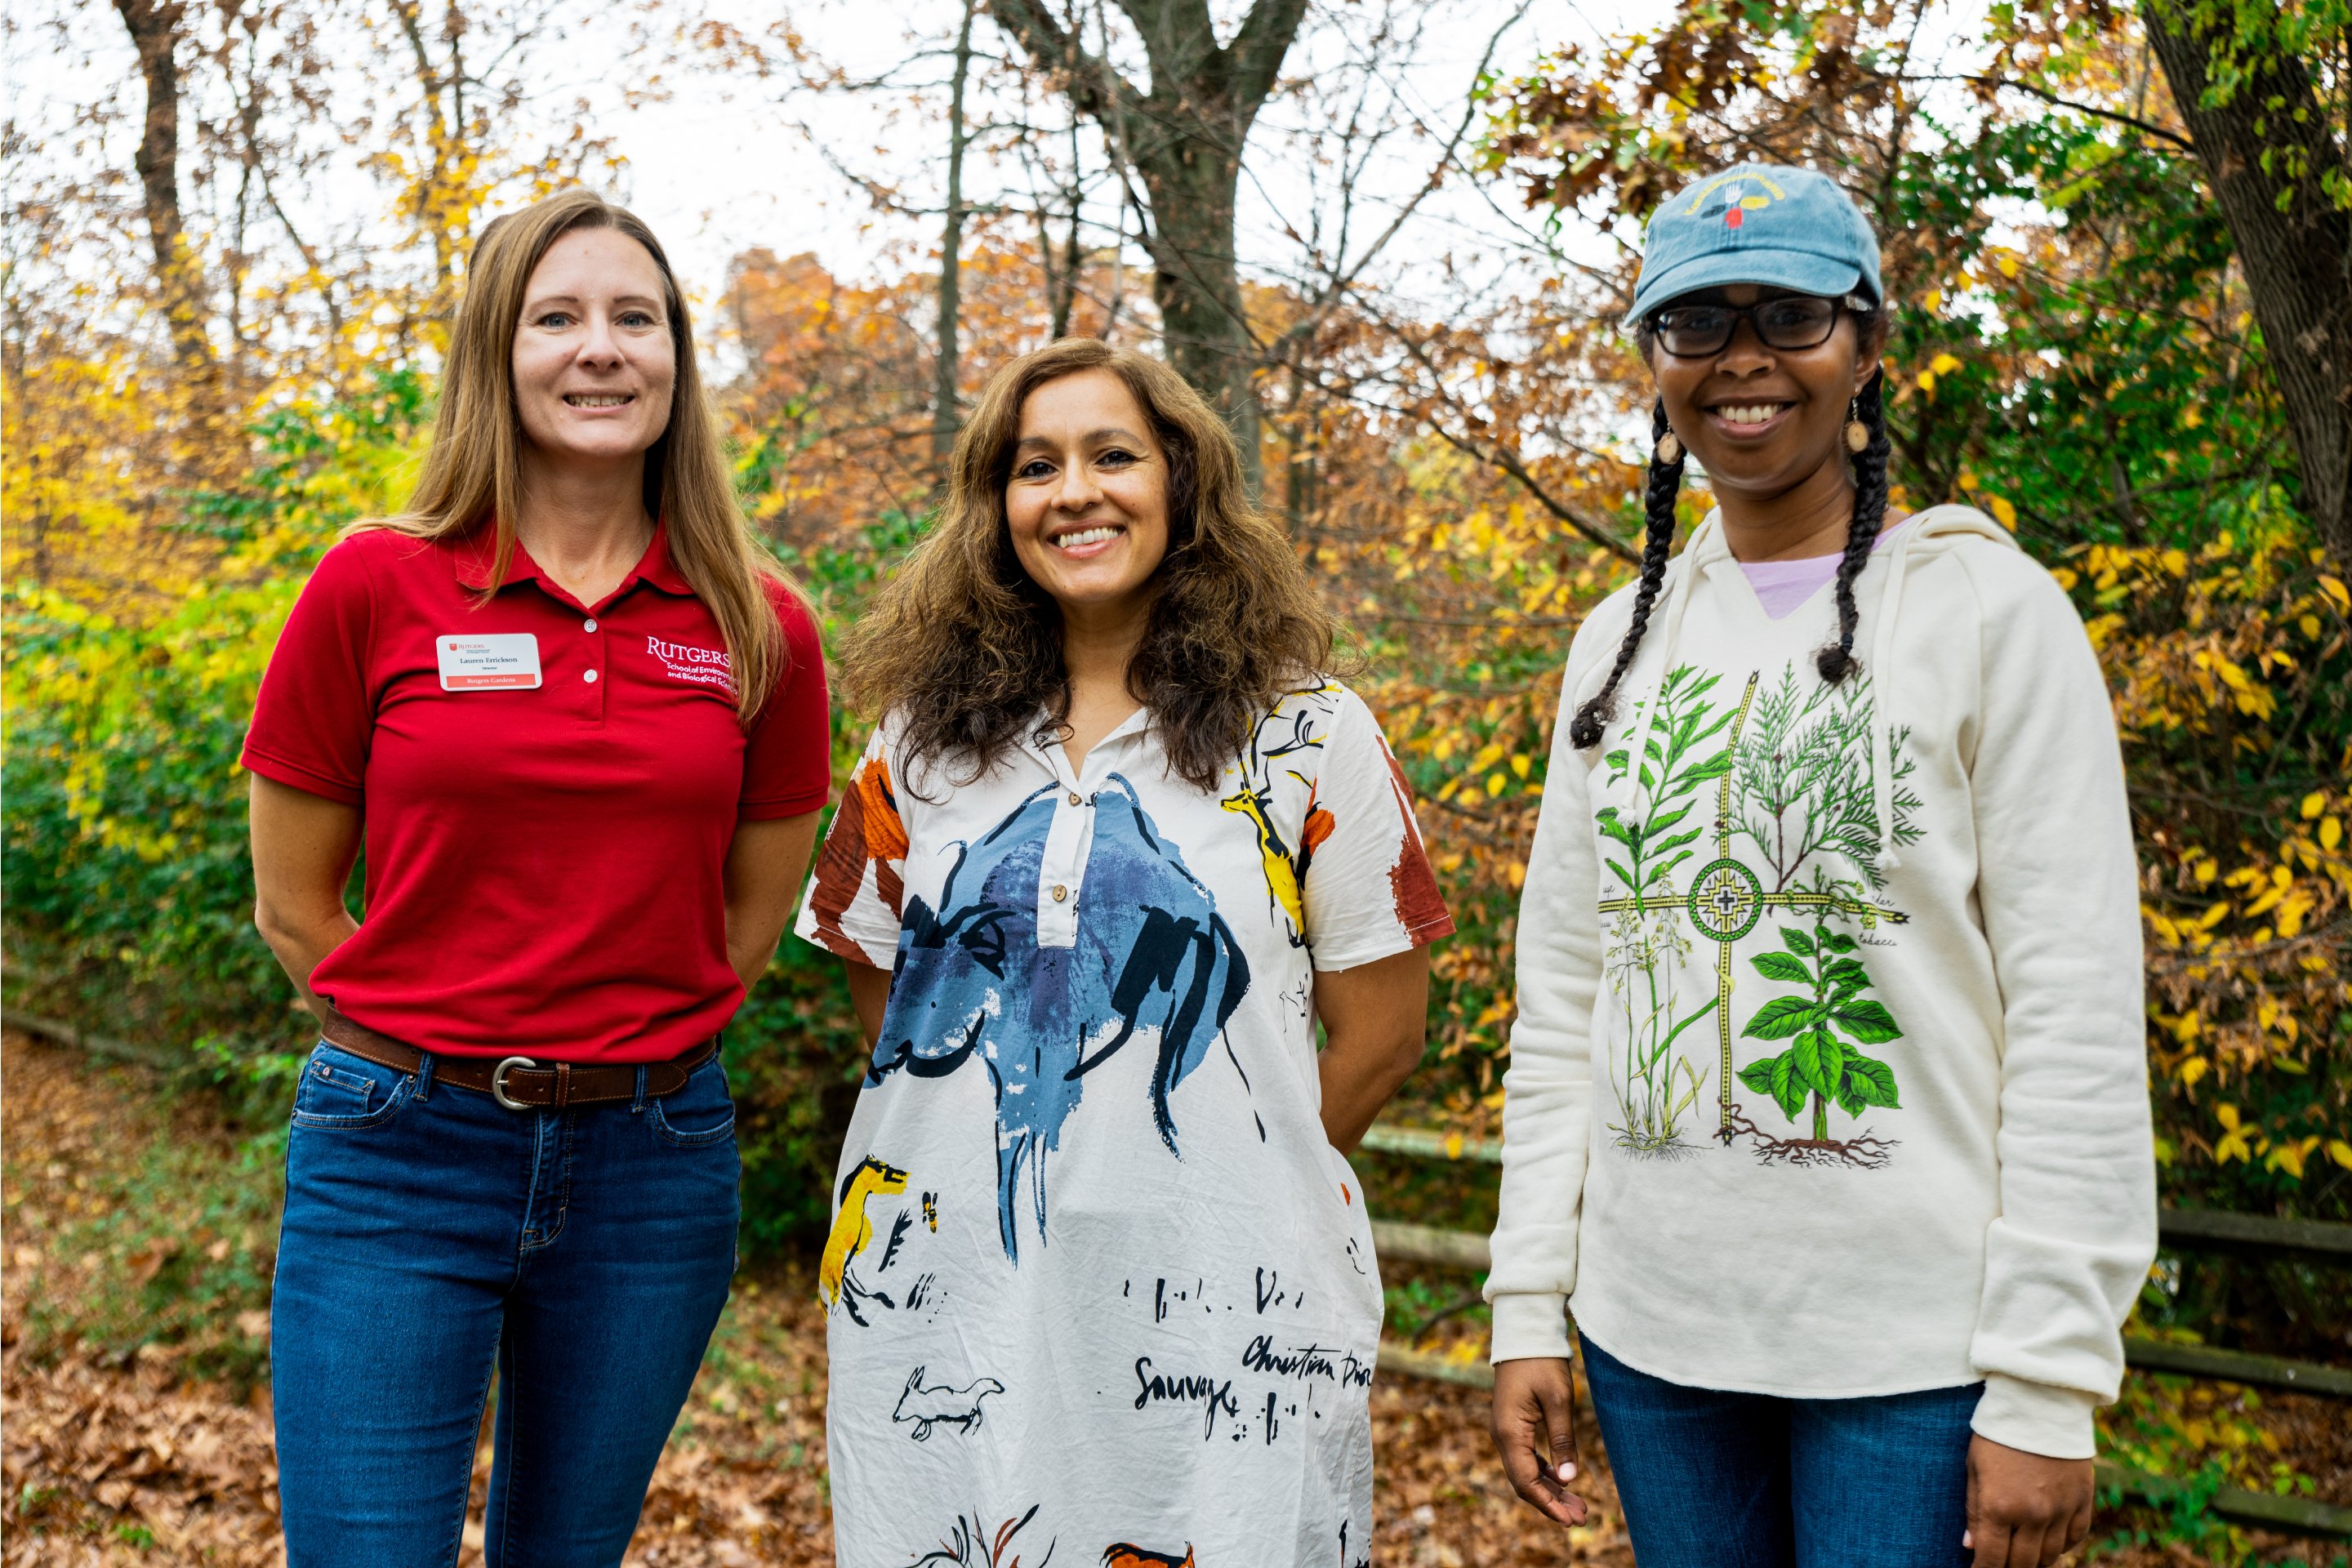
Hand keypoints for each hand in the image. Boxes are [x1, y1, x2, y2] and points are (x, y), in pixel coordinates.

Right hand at [1490, 1357, 1587, 1527]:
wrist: (1524, 1333)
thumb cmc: (1542, 1362)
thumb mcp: (1559, 1400)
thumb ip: (1563, 1440)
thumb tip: (1569, 1480)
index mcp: (1509, 1432)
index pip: (1525, 1481)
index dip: (1548, 1504)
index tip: (1570, 1520)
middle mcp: (1501, 1435)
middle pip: (1524, 1482)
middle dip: (1552, 1502)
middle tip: (1581, 1517)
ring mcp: (1505, 1430)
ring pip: (1525, 1471)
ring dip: (1549, 1490)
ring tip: (1577, 1504)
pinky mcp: (1512, 1425)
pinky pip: (1525, 1458)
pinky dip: (1543, 1473)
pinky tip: (1562, 1480)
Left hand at [1965, 1434, 2093, 1567]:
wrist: (2040, 1403)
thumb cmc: (1998, 1433)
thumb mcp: (1974, 1468)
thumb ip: (1974, 1511)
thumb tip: (1971, 1547)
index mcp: (2000, 1507)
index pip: (1992, 1560)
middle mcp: (2033, 1515)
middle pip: (2023, 1564)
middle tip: (2000, 1564)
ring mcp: (2061, 1510)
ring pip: (2050, 1556)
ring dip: (2035, 1561)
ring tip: (2023, 1557)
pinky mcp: (2083, 1500)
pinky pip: (2075, 1538)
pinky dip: (2062, 1545)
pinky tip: (2049, 1542)